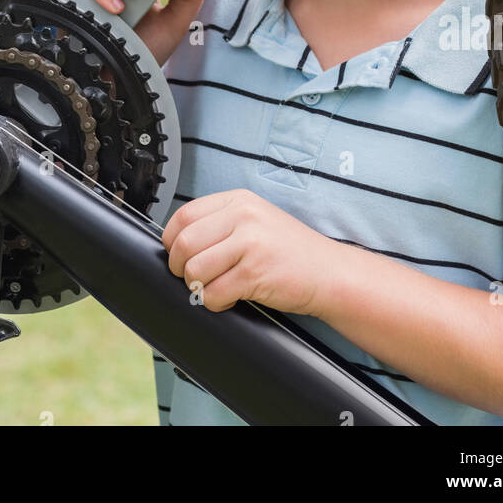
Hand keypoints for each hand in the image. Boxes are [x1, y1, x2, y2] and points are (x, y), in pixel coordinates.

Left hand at [162, 189, 335, 314]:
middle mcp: (243, 216)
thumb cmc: (290, 251)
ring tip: (217, 287)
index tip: (179, 256)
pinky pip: (213, 293)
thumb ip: (221, 224)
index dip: (172, 241)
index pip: (184, 215)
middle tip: (194, 278)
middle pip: (184, 243)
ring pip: (194, 270)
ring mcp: (249, 243)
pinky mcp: (254, 272)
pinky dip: (215, 302)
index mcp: (238, 200)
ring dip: (198, 287)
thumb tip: (178, 244)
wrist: (329, 272)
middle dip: (181, 268)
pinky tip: (232, 297)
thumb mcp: (255, 221)